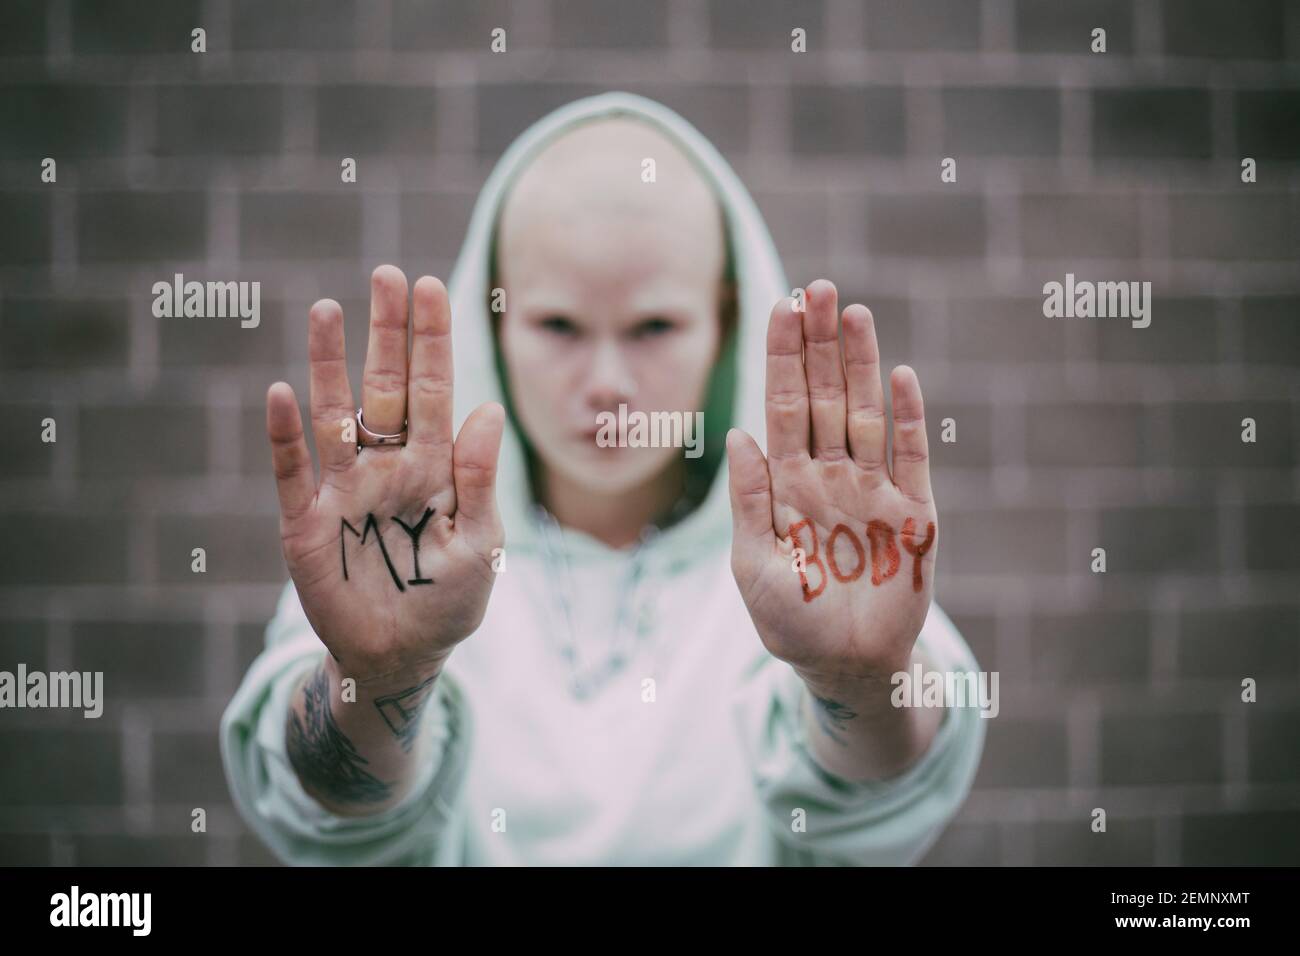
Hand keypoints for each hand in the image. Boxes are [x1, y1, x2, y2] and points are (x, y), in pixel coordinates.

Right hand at [266, 265, 504, 684]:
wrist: (400, 656)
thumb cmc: (448, 601)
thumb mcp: (480, 547)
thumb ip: (480, 482)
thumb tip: (489, 409)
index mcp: (436, 466)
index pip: (435, 391)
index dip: (432, 341)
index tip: (431, 286)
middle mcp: (388, 464)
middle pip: (386, 387)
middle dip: (387, 334)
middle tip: (388, 276)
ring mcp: (344, 488)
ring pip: (335, 414)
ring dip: (329, 365)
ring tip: (328, 310)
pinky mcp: (305, 521)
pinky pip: (293, 471)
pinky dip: (285, 435)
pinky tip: (280, 394)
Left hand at [726, 279, 937, 695]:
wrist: (845, 667)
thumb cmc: (790, 619)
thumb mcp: (752, 563)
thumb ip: (749, 499)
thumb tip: (738, 433)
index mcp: (787, 481)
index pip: (781, 405)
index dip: (780, 358)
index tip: (778, 306)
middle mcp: (829, 474)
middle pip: (823, 395)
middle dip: (818, 343)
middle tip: (816, 286)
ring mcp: (872, 489)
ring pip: (865, 412)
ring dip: (860, 364)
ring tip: (852, 312)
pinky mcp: (913, 513)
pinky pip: (912, 456)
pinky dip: (908, 417)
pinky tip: (901, 375)